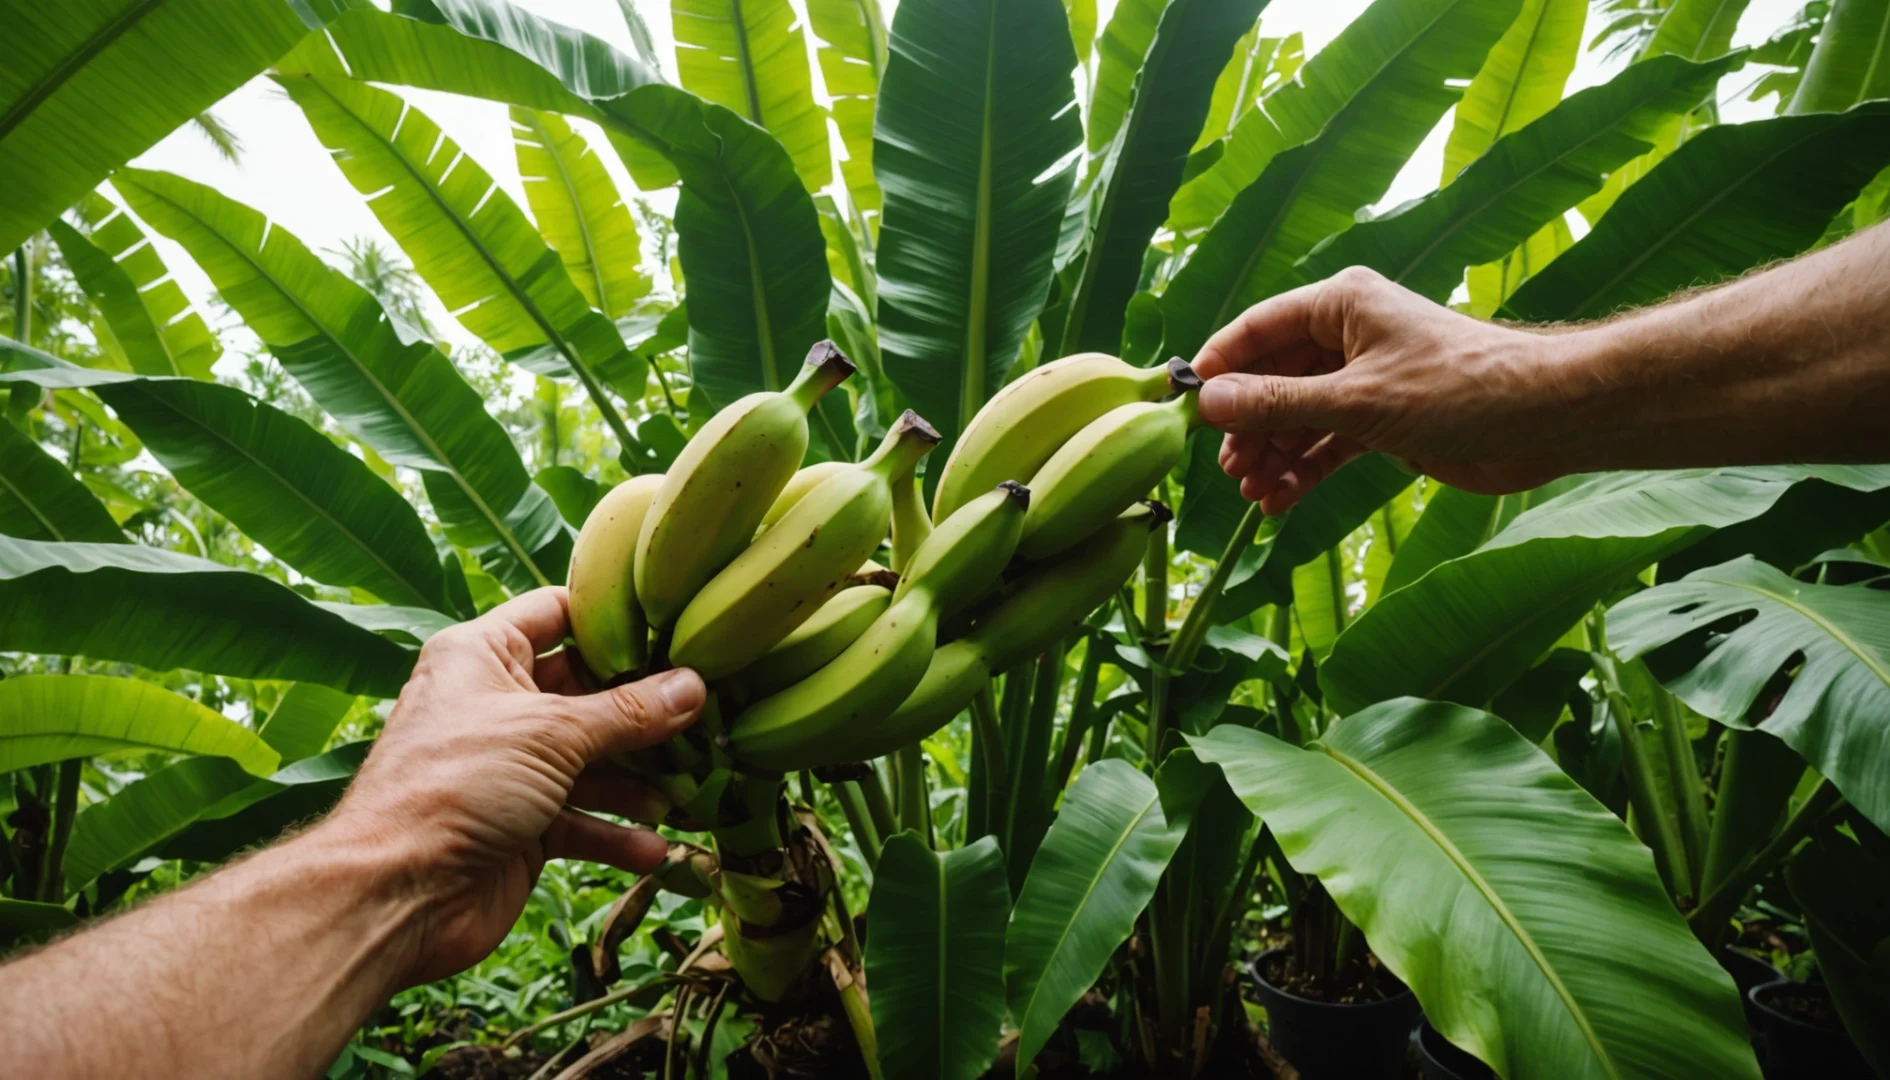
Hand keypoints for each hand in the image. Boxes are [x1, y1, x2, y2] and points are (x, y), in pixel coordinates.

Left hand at [323, 587, 703, 986]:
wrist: (395, 895)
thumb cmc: (455, 787)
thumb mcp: (551, 733)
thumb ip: (628, 712)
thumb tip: (694, 686)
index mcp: (484, 655)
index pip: (558, 613)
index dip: (614, 618)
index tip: (677, 625)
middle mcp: (496, 704)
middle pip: (586, 693)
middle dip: (644, 710)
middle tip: (706, 713)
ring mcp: (509, 768)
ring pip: (592, 761)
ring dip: (639, 779)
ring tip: (691, 791)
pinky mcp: (520, 825)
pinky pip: (581, 820)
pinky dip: (616, 833)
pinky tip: (655, 848)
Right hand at [1191, 267, 1576, 512]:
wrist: (1545, 419)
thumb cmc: (1459, 389)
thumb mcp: (1355, 401)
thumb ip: (1277, 404)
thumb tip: (1208, 403)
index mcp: (1340, 306)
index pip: (1257, 330)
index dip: (1219, 367)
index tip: (1186, 407)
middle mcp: (1349, 336)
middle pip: (1273, 379)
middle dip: (1248, 426)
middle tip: (1230, 469)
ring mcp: (1366, 380)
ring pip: (1298, 417)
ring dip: (1274, 455)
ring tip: (1254, 494)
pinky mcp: (1384, 420)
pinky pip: (1327, 444)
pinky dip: (1304, 470)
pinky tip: (1280, 503)